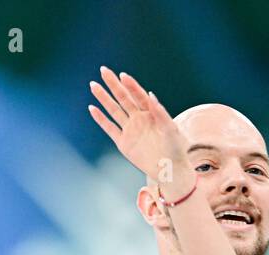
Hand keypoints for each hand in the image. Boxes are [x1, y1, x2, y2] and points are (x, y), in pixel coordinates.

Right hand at [87, 67, 191, 196]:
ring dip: (104, 98)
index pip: (138, 95)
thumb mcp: (171, 129)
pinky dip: (101, 119)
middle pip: (123, 98)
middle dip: (113, 84)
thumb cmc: (175, 149)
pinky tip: (92, 108)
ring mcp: (130, 130)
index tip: (122, 75)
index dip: (131, 85)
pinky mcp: (123, 143)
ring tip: (93, 85)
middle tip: (103, 70)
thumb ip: (161, 113)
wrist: (170, 169)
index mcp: (151, 113)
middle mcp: (139, 118)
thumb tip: (151, 96)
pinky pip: (109, 128)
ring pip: (114, 110)